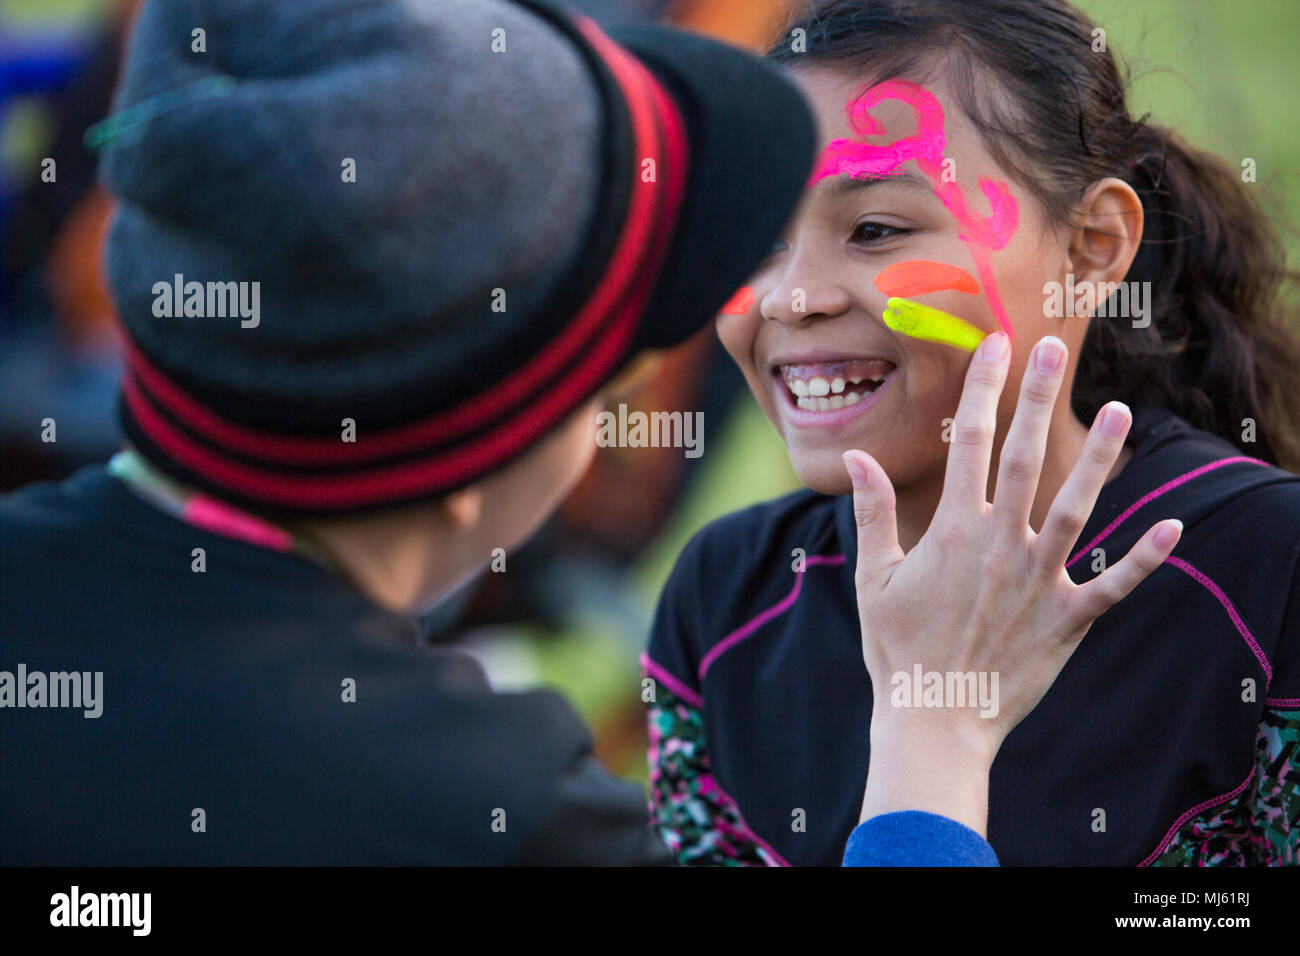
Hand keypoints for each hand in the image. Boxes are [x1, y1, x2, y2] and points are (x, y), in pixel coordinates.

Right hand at [843, 332, 1181, 831]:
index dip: (983, 389)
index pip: (970, 443)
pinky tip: (1173, 526)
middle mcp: (999, 545)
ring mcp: (1038, 581)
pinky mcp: (1068, 620)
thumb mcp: (872, 578)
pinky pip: (1113, 585)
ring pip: (1077, 508)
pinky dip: (1143, 558)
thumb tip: (856, 455)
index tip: (995, 347)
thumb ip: (873, 511)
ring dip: (1101, 459)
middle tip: (1055, 349)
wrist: (932, 720)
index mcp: (952, 530)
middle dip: (1038, 398)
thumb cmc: (896, 651)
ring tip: (1123, 409)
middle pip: (1025, 457)